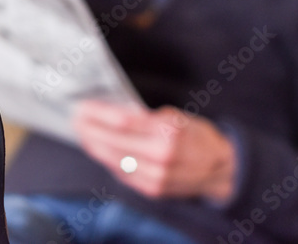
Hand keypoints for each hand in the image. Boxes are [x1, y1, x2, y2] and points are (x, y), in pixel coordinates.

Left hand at [72, 100, 236, 201]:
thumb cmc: (198, 136)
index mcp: (168, 132)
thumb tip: (115, 114)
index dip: (99, 114)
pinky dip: (108, 161)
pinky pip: (122, 173)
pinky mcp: (152, 190)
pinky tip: (99, 150)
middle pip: (113, 142)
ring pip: (114, 160)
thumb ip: (147, 117)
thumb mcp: (178, 116)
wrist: (221, 169)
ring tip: (83, 134)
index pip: (123, 121)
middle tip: (76, 119)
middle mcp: (160, 156)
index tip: (83, 106)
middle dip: (90, 130)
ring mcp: (155, 176)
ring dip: (94, 146)